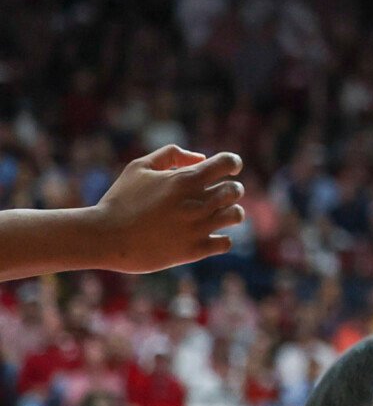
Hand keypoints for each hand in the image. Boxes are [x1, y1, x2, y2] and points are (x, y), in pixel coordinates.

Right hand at [89, 147, 246, 272]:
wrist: (102, 237)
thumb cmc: (119, 200)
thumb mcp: (139, 167)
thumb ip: (171, 155)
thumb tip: (200, 158)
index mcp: (185, 179)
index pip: (228, 162)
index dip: (232, 163)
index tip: (228, 169)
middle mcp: (197, 202)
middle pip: (236, 190)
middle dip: (231, 189)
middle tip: (216, 195)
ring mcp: (197, 227)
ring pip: (236, 215)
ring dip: (229, 213)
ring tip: (216, 215)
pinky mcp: (193, 250)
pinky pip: (226, 243)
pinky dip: (221, 239)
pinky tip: (208, 236)